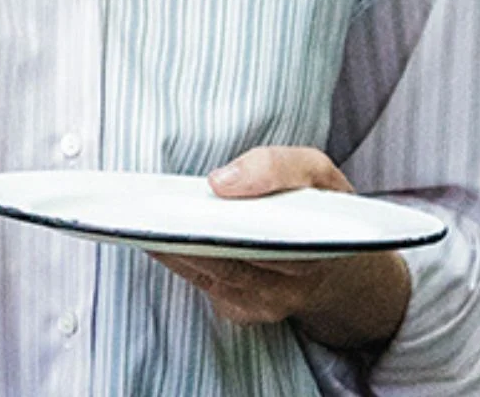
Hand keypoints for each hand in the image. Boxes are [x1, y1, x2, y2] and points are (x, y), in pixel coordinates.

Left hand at [153, 146, 411, 350]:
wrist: (337, 266)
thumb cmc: (319, 207)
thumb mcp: (315, 170)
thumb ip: (276, 166)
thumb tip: (220, 182)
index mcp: (321, 239)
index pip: (279, 226)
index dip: (243, 208)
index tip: (210, 188)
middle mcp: (297, 280)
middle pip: (237, 257)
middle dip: (193, 234)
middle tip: (152, 209)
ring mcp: (269, 302)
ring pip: (215, 274)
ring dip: (176, 250)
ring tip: (142, 222)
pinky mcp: (245, 311)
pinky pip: (206, 286)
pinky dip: (179, 261)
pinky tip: (155, 239)